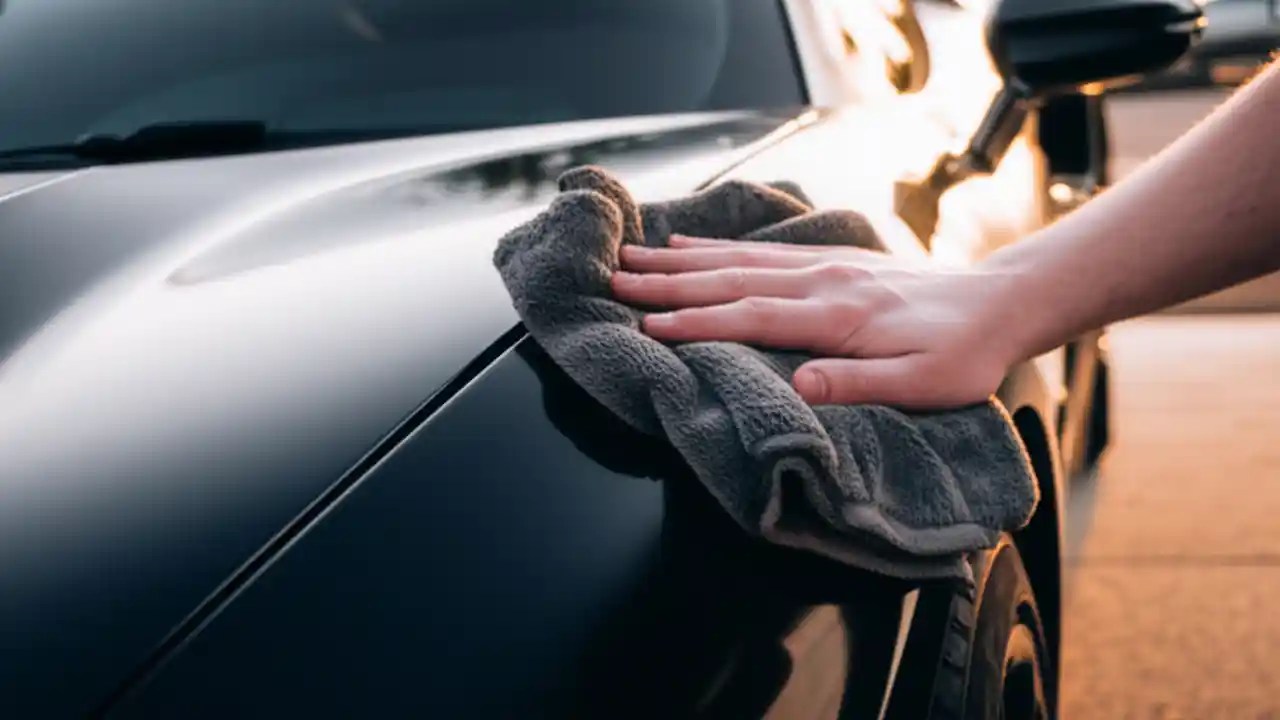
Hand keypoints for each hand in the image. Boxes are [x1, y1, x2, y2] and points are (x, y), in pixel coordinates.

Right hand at [611, 235, 1022, 408]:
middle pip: (729, 279)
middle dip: (667, 282)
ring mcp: (822, 264)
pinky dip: (718, 246)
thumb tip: (798, 387)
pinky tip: (689, 243)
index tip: (646, 326)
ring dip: (681, 260)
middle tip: (614, 281)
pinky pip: (760, 249)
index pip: (750, 316)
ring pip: (737, 259)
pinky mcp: (828, 259)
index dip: (696, 323)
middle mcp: (820, 280)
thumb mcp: (922, 384)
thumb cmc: (961, 353)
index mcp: (836, 314)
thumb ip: (857, 383)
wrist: (997, 302)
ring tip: (634, 257)